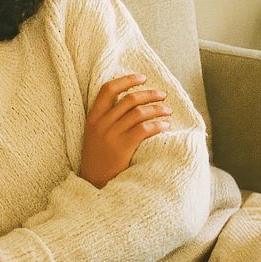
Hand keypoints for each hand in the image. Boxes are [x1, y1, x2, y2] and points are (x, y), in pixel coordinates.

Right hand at [79, 74, 171, 188]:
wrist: (93, 183)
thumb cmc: (98, 158)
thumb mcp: (94, 135)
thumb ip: (107, 119)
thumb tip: (132, 103)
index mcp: (93, 117)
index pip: (108, 89)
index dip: (126, 80)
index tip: (142, 78)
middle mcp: (101, 123)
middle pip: (129, 99)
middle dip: (149, 94)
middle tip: (162, 94)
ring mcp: (111, 135)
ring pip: (139, 113)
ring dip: (157, 109)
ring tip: (167, 110)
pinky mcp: (122, 147)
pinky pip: (144, 129)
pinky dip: (157, 125)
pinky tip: (165, 126)